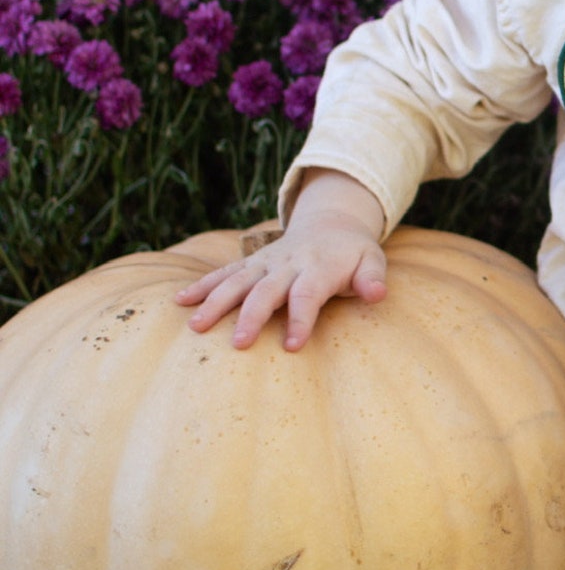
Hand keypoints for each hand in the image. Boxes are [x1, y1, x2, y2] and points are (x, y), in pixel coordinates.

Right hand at [175, 171, 387, 350]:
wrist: (330, 223)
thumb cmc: (353, 254)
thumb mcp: (371, 261)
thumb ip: (373, 278)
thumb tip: (378, 294)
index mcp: (318, 268)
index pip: (307, 295)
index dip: (300, 319)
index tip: (292, 346)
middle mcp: (288, 264)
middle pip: (266, 291)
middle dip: (252, 317)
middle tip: (239, 344)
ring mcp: (265, 262)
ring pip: (237, 281)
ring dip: (216, 302)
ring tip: (196, 326)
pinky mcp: (251, 264)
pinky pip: (223, 273)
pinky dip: (202, 285)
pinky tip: (180, 301)